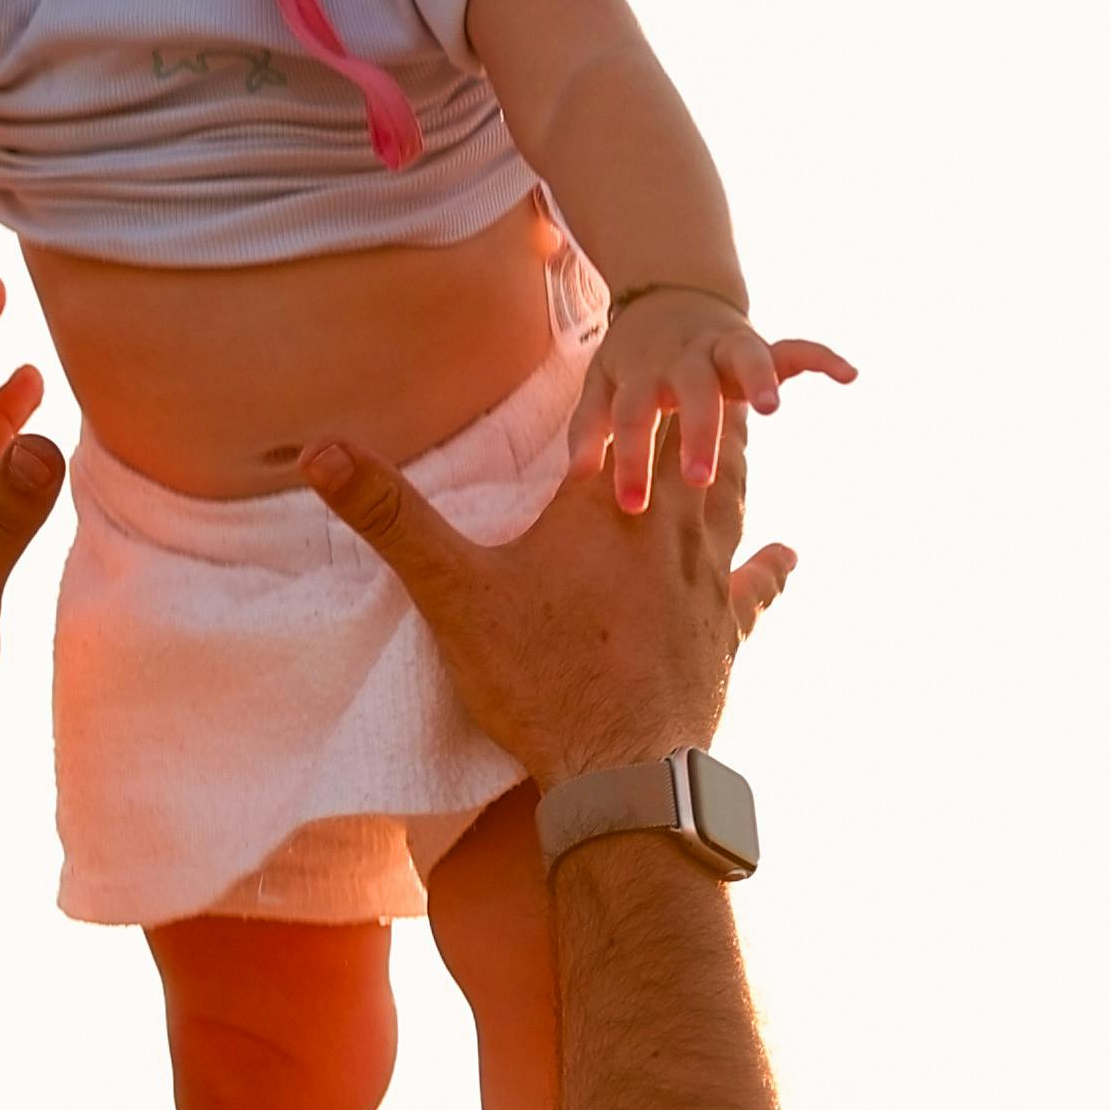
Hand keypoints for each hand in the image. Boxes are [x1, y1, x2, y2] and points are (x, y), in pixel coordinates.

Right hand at [304, 410, 790, 790]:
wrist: (622, 771)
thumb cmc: (539, 678)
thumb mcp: (452, 591)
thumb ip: (390, 514)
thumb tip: (321, 449)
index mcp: (603, 506)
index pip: (627, 421)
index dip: (640, 380)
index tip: (653, 337)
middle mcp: (666, 531)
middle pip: (692, 449)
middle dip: (698, 409)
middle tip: (712, 370)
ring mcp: (704, 583)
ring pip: (732, 504)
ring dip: (736, 465)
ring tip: (744, 433)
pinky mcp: (724, 635)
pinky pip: (755, 588)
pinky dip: (771, 567)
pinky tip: (789, 557)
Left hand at [577, 287, 850, 511]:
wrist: (665, 295)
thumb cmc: (632, 360)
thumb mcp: (602, 387)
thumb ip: (589, 430)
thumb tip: (576, 478)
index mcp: (643, 375)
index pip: (633, 419)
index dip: (630, 460)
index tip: (631, 506)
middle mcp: (685, 359)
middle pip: (691, 393)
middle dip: (697, 433)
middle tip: (698, 478)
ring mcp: (724, 347)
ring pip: (744, 359)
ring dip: (758, 380)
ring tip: (773, 409)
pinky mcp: (758, 342)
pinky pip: (795, 347)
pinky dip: (822, 357)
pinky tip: (849, 376)